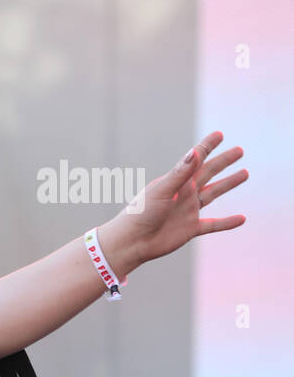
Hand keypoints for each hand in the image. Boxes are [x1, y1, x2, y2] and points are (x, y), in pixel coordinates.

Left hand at [111, 130, 248, 268]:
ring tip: (244, 173)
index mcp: (176, 181)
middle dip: (224, 161)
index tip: (219, 134)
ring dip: (228, 184)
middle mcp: (184, 193)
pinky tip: (242, 219)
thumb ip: (180, 173)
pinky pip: (214, 225)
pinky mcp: (190, 229)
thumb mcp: (162, 190)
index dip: (207, 146)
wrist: (132, 242)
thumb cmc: (141, 213)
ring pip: (213, 194)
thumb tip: (195, 152)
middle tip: (239, 150)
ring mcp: (188, 210)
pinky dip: (227, 223)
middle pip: (209, 173)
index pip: (196, 159)